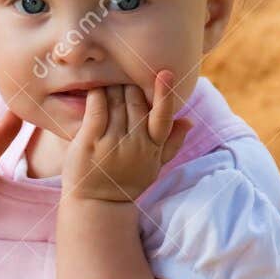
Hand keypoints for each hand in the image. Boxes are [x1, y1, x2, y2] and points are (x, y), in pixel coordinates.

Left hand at [61, 71, 190, 206]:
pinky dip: (97, 95)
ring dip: (112, 87)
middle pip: (135, 101)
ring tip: (108, 82)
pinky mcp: (90, 142)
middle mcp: (135, 144)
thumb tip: (189, 120)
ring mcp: (112, 143)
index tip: (165, 73)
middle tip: (121, 79)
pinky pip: (96, 109)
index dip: (164, 94)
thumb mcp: (154, 166)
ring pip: (116, 101)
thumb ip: (172, 143)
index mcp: (152, 147)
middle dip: (129, 86)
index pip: (162, 117)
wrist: (98, 205)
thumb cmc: (127, 181)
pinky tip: (95, 89)